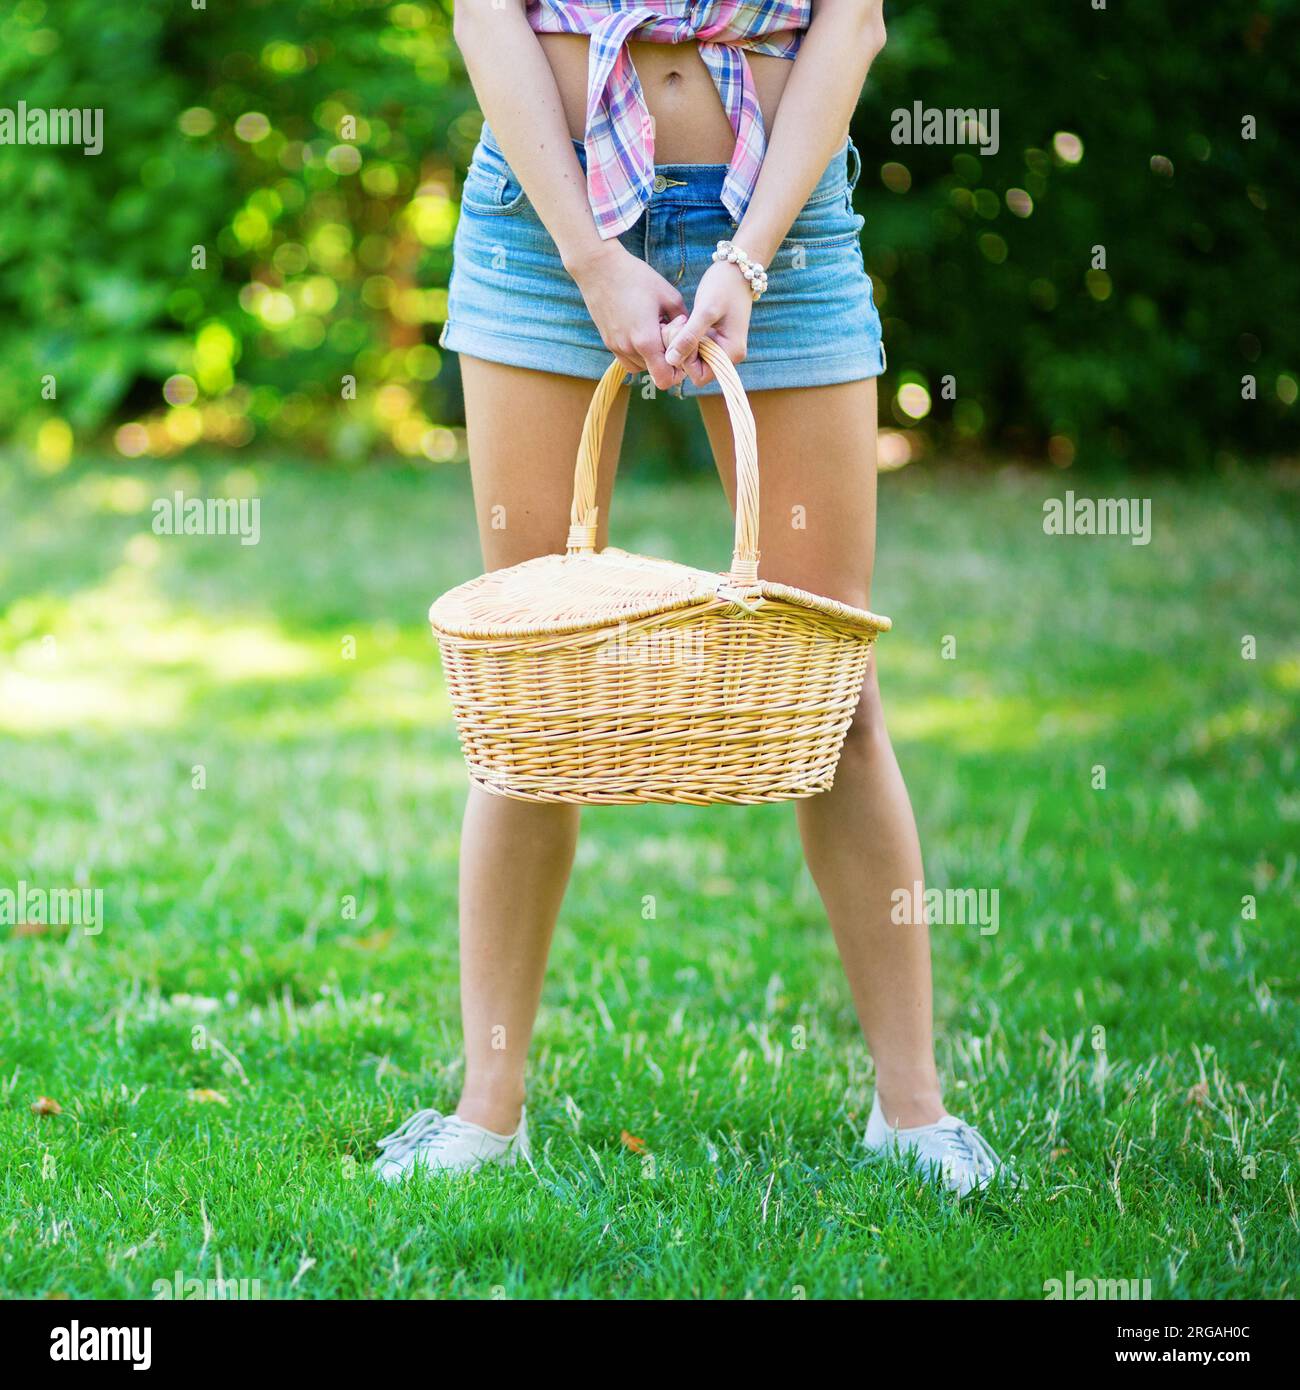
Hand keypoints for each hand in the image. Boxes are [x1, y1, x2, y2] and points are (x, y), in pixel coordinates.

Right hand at [567, 241, 687, 389]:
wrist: (598, 267)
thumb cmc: (636, 277)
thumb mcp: (669, 295)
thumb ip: (684, 320)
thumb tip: (689, 334)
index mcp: (646, 340)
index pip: (664, 379)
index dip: (676, 373)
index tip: (680, 355)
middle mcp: (629, 348)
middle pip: (653, 372)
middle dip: (664, 360)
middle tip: (667, 338)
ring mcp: (615, 346)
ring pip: (639, 367)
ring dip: (649, 357)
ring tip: (653, 333)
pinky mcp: (607, 341)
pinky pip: (627, 358)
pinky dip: (637, 352)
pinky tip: (640, 331)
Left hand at [662, 259, 752, 386]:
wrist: (736, 269)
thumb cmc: (723, 286)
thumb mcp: (705, 311)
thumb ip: (689, 337)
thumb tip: (671, 360)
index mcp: (731, 352)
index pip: (700, 376)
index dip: (686, 362)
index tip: (682, 338)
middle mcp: (729, 355)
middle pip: (696, 369)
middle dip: (683, 353)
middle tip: (679, 328)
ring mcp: (722, 347)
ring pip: (694, 359)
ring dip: (683, 345)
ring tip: (682, 323)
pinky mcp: (715, 339)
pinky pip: (696, 348)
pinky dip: (686, 339)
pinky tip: (684, 323)